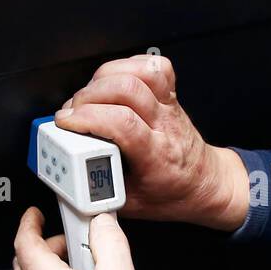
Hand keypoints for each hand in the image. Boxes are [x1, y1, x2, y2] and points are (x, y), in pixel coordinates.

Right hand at [56, 54, 249, 230]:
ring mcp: (170, 106)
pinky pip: (154, 65)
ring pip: (142, 71)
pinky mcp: (170, 95)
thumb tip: (66, 174)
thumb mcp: (129, 204)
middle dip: (88, 95)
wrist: (204, 185)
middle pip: (128, 90)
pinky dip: (127, 66)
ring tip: (89, 95)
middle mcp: (165, 125)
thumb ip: (98, 189)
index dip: (87, 116)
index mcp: (156, 156)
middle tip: (72, 112)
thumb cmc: (170, 194)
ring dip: (106, 77)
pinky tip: (113, 81)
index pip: (122, 122)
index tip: (66, 122)